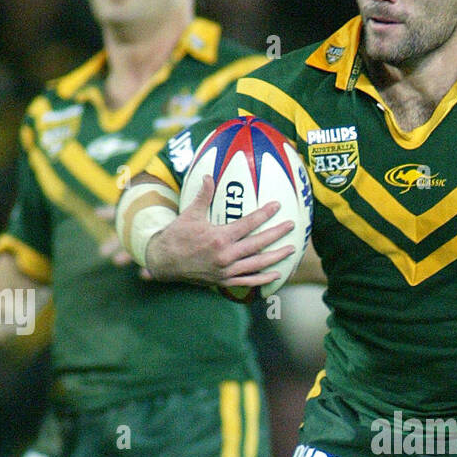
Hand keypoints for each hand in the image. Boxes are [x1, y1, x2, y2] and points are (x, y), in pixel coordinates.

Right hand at [145, 176, 295, 289]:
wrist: (164, 262)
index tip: (277, 206)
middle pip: (258, 244)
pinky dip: (264, 279)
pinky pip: (248, 282)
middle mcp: (226, 256)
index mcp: (219, 238)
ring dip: (276, 257)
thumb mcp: (190, 214)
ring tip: (291, 249)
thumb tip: (209, 175)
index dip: (264, 214)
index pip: (248, 224)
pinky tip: (277, 274)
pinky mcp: (224, 282)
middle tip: (292, 225)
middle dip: (277, 234)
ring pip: (257, 264)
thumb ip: (203, 196)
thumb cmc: (177, 236)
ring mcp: (226, 271)